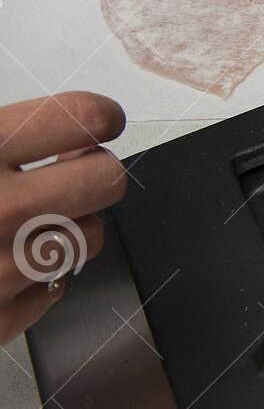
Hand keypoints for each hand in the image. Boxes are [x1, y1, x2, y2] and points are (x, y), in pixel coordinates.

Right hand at [0, 94, 126, 344]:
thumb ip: (2, 136)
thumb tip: (67, 124)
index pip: (83, 118)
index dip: (99, 118)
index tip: (98, 123)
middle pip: (108, 180)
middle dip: (93, 174)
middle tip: (67, 173)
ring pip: (90, 237)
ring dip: (65, 229)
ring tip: (17, 224)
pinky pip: (53, 290)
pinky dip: (32, 278)